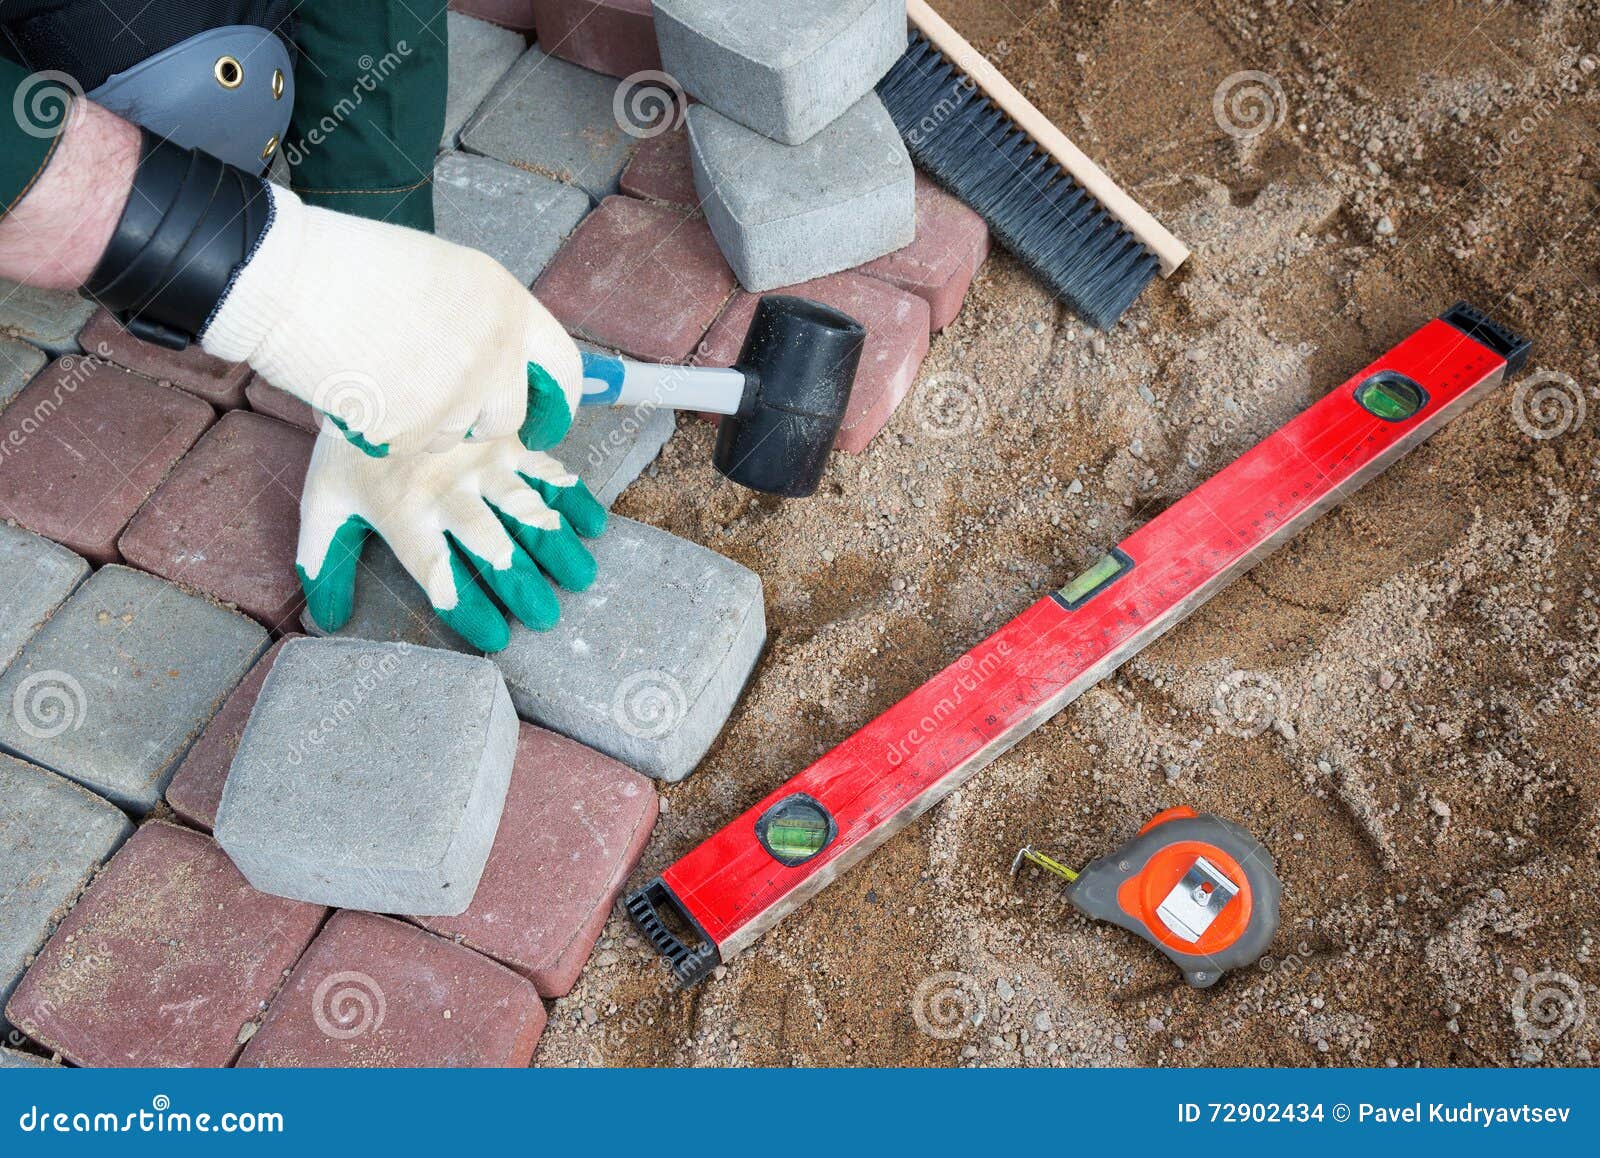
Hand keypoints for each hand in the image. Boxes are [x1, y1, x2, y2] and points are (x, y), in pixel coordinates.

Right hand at [200, 183, 581, 456]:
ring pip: (449, 437)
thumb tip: (500, 362)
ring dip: (419, 423)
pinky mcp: (415, 430)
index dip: (559, 398)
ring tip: (377, 375)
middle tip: (437, 406)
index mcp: (510, 308)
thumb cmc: (357, 264)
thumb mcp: (446, 275)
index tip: (548, 415)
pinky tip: (354, 389)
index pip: (564, 367)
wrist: (294, 278)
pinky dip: (379, 429)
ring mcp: (458, 397)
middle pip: (505, 418)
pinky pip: (405, 445)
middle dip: (474, 422)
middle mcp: (496, 355)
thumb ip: (481, 320)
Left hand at [297, 423, 606, 651]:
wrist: (370, 366)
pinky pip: (542, 469)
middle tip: (546, 617)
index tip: (493, 636)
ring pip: (523, 506)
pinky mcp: (502, 440)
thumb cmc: (347, 447)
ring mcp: (478, 461)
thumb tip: (328, 619)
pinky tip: (593, 523)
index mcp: (401, 510)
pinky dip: (570, 495)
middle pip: (487, 540)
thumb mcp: (323, 503)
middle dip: (518, 580)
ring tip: (582, 576)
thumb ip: (324, 562)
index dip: (463, 602)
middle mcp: (445, 488)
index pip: (432, 565)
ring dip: (555, 543)